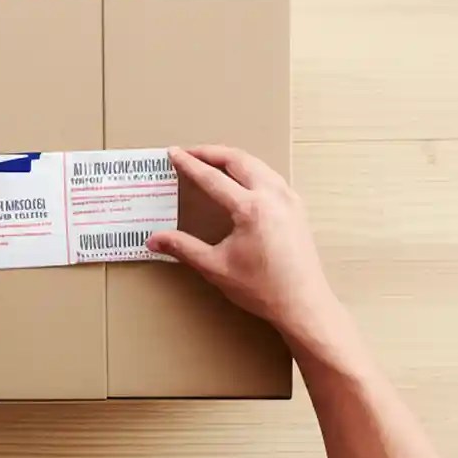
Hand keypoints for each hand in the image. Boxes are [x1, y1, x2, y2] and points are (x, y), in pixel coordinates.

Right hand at [147, 145, 335, 341]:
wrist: (303, 304)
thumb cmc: (263, 289)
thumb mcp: (216, 268)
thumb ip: (183, 248)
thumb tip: (154, 240)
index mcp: (251, 209)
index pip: (212, 178)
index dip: (190, 164)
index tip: (174, 153)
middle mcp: (273, 196)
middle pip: (238, 159)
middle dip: (211, 152)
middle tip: (190, 152)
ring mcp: (288, 199)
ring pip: (257, 164)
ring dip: (232, 158)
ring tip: (212, 160)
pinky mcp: (297, 207)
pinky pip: (271, 176)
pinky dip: (251, 169)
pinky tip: (242, 178)